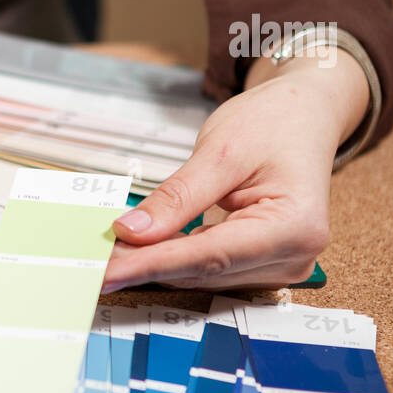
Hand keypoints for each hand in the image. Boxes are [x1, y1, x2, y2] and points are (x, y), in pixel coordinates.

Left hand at [102, 46, 369, 291]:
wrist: (304, 116)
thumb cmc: (273, 123)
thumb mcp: (220, 151)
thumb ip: (177, 197)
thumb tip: (131, 232)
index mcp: (294, 227)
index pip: (208, 256)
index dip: (150, 265)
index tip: (103, 272)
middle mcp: (293, 258)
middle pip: (201, 271)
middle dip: (144, 263)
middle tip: (88, 256)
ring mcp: (280, 266)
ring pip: (200, 276)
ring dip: (154, 264)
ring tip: (107, 251)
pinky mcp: (262, 265)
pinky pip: (207, 269)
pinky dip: (171, 258)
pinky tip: (139, 249)